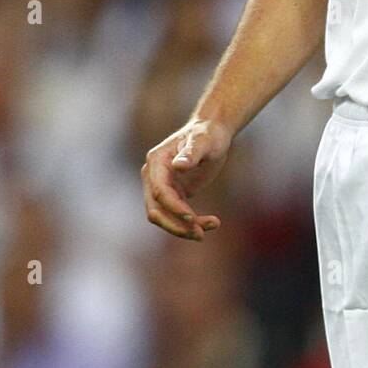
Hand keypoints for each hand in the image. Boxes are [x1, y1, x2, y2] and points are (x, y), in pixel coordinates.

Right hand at [141, 117, 232, 240]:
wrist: (212, 132)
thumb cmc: (208, 134)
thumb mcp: (204, 141)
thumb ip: (192, 152)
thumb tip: (178, 165)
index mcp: (157, 162)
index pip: (160, 192)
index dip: (174, 207)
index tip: (193, 218)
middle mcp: (153, 176)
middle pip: (155, 210)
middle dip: (176, 225)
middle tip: (199, 235)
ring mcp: (161, 186)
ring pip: (165, 217)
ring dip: (185, 228)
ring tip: (213, 225)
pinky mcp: (173, 194)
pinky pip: (177, 215)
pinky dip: (193, 223)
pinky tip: (213, 222)